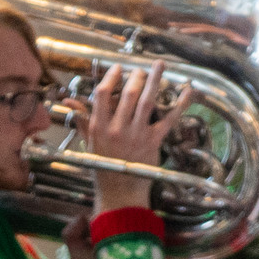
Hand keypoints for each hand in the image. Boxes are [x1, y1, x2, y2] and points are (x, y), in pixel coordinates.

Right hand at [82, 61, 176, 217]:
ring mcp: (136, 134)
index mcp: (99, 128)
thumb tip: (71, 101)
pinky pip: (168, 119)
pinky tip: (188, 91)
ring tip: (160, 65)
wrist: (120, 194)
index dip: (111, 77)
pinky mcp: (153, 141)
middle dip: (136, 76)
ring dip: (155, 80)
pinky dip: (180, 104)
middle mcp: (117, 129)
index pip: (102, 94)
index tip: (117, 68)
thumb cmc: (104, 169)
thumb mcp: (89, 144)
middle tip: (140, 69)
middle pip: (128, 93)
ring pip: (147, 100)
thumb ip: (82, 120)